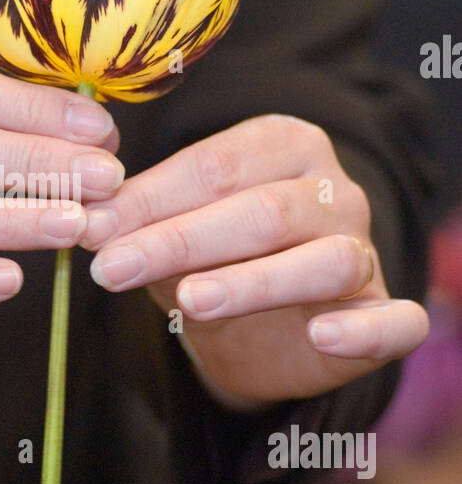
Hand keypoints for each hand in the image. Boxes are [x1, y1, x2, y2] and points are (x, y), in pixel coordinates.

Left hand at [80, 114, 428, 405]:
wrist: (260, 335)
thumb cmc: (214, 262)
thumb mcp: (169, 235)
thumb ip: (138, 222)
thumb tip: (87, 220)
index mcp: (284, 147)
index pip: (216, 166)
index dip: (151, 199)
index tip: (93, 229)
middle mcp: (335, 191)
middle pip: (264, 211)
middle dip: (182, 240)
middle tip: (113, 269)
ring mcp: (365, 251)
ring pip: (325, 261)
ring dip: (256, 282)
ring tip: (191, 301)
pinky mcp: (386, 316)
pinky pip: (395, 321)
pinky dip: (363, 328)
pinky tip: (323, 335)